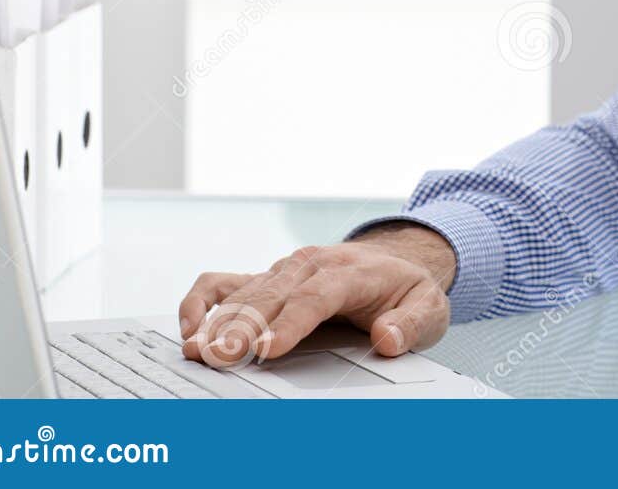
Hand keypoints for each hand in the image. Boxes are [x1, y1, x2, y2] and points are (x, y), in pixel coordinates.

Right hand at [177, 223, 458, 367]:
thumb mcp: (428, 307)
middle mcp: (311, 265)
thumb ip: (411, 323)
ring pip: (245, 293)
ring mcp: (284, 269)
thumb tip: (388, 337)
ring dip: (218, 321)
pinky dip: (201, 299)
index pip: (317, 296)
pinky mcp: (266, 277)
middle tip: (221, 357)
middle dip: (244, 327)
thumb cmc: (406, 289)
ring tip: (196, 349)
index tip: (270, 349)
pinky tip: (188, 325)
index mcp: (350, 271)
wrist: (394, 260)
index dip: (292, 322)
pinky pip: (225, 281)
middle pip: (272, 295)